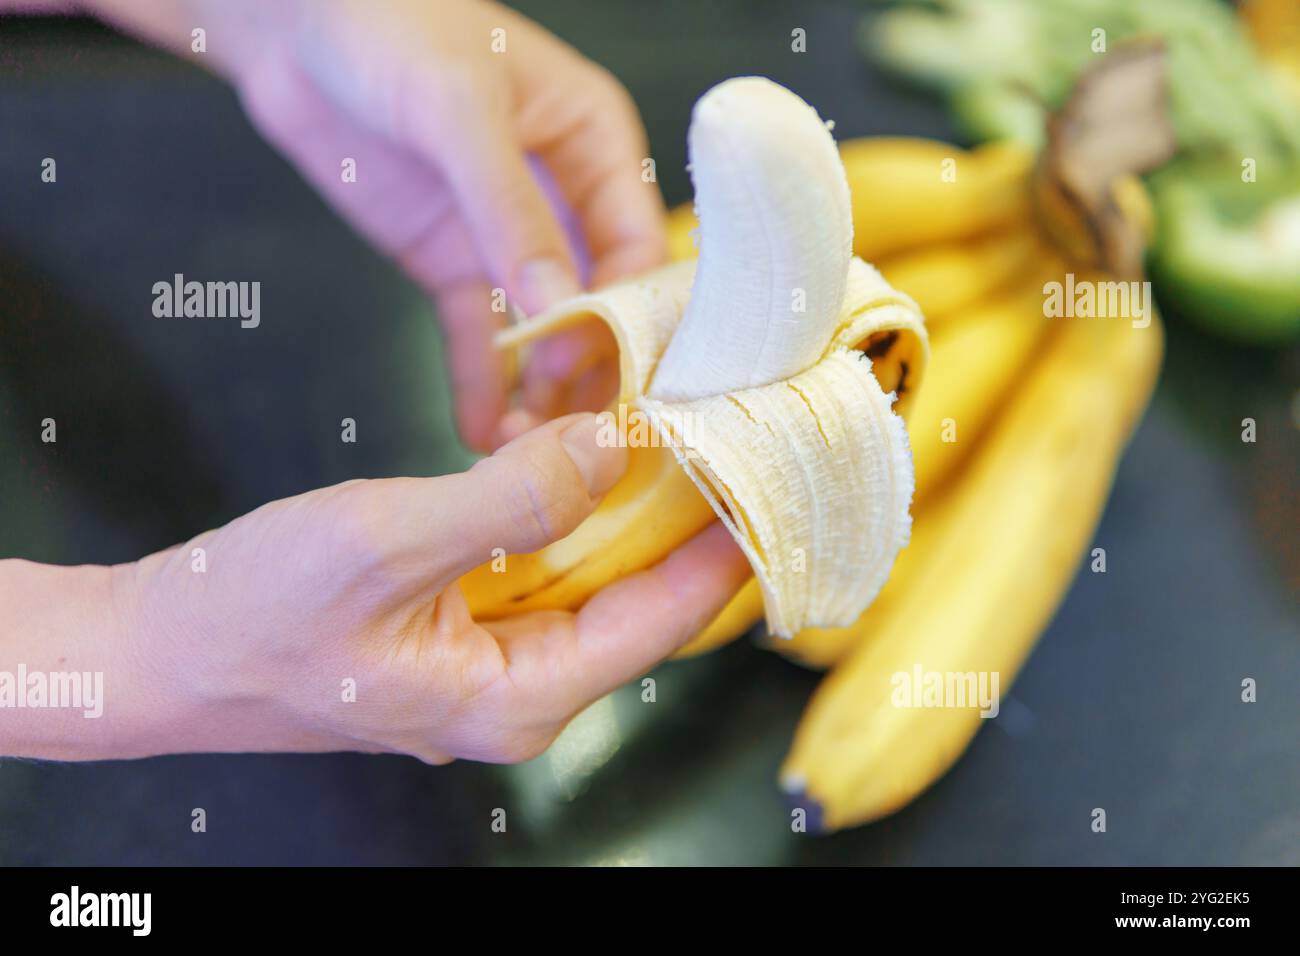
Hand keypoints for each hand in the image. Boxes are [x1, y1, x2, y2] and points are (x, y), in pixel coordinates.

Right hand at [75, 415, 746, 762]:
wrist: (158, 651)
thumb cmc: (252, 614)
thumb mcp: (385, 540)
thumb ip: (511, 498)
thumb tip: (611, 449)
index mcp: (520, 694)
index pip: (664, 619)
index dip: (726, 542)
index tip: (774, 470)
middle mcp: (523, 691)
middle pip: (640, 601)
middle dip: (685, 516)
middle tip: (732, 426)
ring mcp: (493, 664)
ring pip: (593, 580)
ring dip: (627, 508)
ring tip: (676, 425)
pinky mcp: (465, 632)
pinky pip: (544, 572)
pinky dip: (569, 515)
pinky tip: (585, 455)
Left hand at [91, 0, 663, 448]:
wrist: (289, 26)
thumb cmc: (392, 24)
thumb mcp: (459, 111)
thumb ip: (510, 208)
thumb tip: (557, 303)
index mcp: (596, 144)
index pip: (636, 247)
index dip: (627, 313)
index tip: (603, 370)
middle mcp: (565, 198)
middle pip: (598, 301)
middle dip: (585, 365)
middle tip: (567, 429)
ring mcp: (506, 237)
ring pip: (541, 329)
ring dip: (537, 387)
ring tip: (523, 446)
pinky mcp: (452, 264)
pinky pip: (477, 334)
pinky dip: (481, 381)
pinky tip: (480, 429)